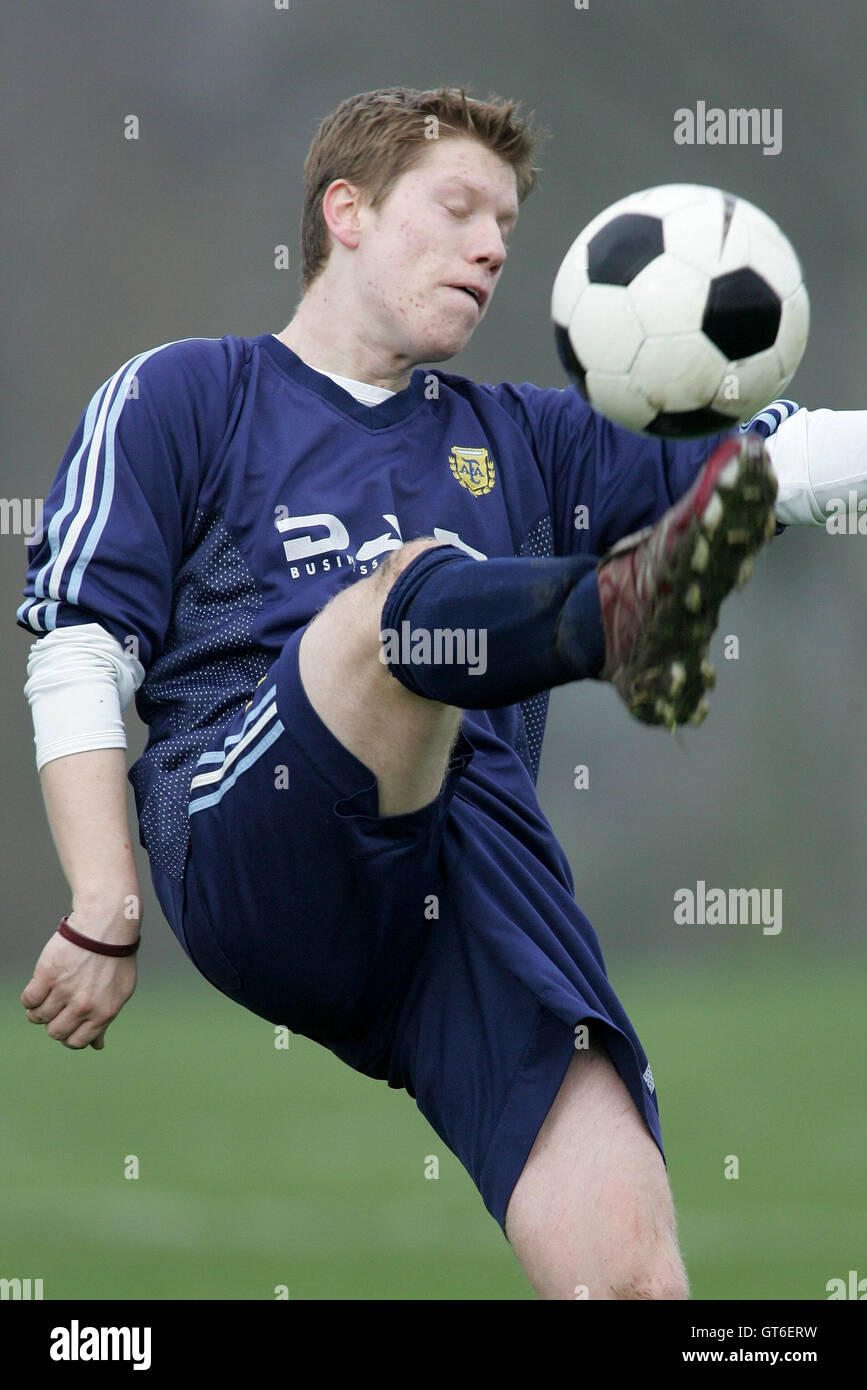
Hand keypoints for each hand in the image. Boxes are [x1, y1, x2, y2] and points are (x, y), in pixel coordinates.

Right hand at [21, 916, 137, 1050]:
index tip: (67, 1023)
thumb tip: (97, 1046)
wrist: (106, 925)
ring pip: (38, 1017)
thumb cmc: (115, 958)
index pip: (76, 1042)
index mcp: (104, 1013)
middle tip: (58, 1007)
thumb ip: (106, 1020)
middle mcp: (84, 1006)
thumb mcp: (120, 992)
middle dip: (54, 1023)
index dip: (68, 1035)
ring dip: (39, 1010)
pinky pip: (28, 999)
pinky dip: (30, 998)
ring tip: (48, 996)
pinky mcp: (47, 975)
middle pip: (55, 1032)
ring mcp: (65, 990)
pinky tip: (39, 988)